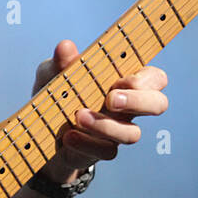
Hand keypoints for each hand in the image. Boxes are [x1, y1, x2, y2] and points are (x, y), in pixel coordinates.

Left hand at [33, 40, 168, 182]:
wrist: (40, 128)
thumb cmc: (57, 91)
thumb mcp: (53, 73)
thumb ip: (61, 62)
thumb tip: (65, 46)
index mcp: (125, 80)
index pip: (155, 78)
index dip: (144, 80)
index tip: (118, 80)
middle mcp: (129, 106)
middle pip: (158, 105)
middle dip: (138, 102)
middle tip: (110, 99)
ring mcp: (119, 129)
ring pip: (133, 134)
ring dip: (106, 126)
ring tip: (79, 116)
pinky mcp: (104, 150)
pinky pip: (107, 151)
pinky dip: (87, 143)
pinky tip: (69, 136)